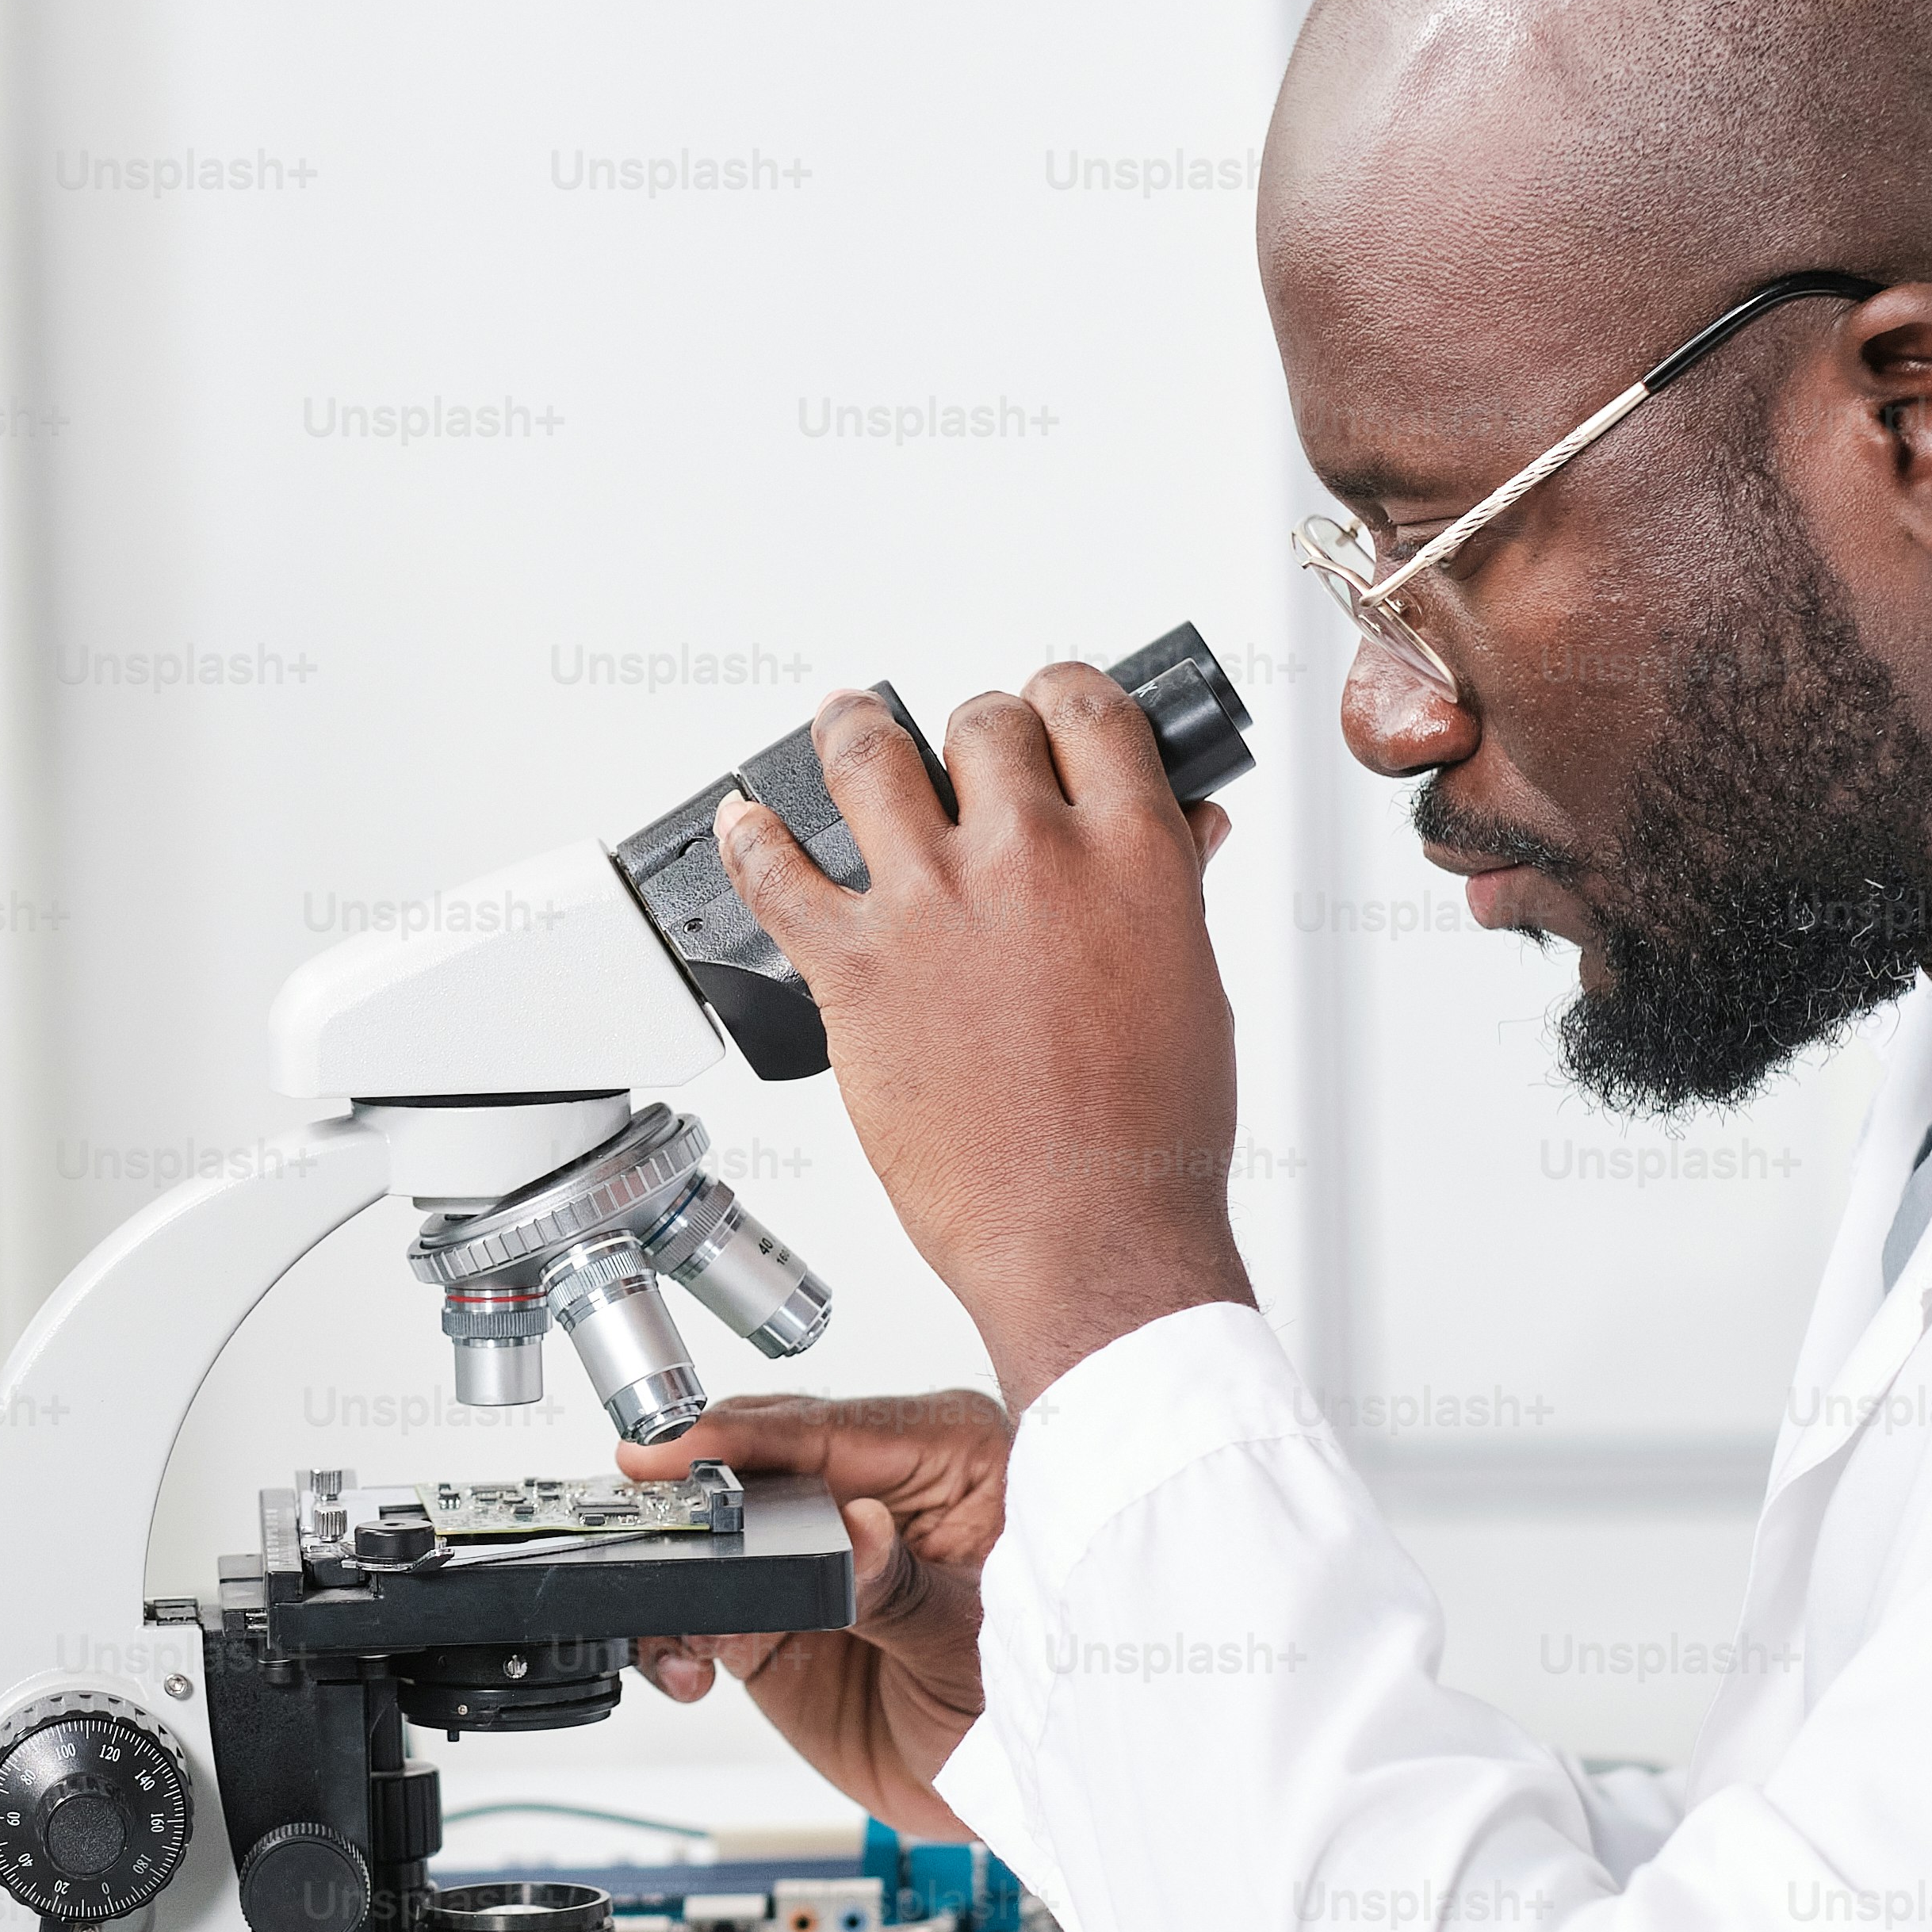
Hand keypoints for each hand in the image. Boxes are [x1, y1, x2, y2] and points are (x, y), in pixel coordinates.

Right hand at [620, 1388, 1010, 1842]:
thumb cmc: (1027, 1698)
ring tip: (680, 1623)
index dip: (742, 1437)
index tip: (675, 1451)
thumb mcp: (974, 1640)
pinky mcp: (773, 1613)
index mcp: (946, 1456)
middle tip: (648, 1524)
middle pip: (757, 1465)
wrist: (998, 1796)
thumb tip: (854, 1527)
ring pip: (714, 1532)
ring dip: (676, 1573)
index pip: (829, 1430)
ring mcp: (816, 1550)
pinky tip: (691, 1666)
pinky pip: (699, 1605)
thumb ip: (901, 1585)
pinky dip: (673, 1632)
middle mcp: (873, 1490)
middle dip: (696, 1498)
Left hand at [718, 668, 1255, 1408]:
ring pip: (868, 759)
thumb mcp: (1191, 985)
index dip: (1056, 697)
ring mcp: (936, 905)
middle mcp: (1031, 857)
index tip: (1041, 708)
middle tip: (954, 755)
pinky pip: (773, 875)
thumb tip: (1185, 828)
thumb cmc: (1151, 1136)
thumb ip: (1171, 889)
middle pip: (979, 724)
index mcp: (1130, 851)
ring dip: (851, 732)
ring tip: (842, 728)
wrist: (1091, 1234)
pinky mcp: (856, 968)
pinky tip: (739, 824)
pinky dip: (745, 838)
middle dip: (967, 732)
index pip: (1086, 710)